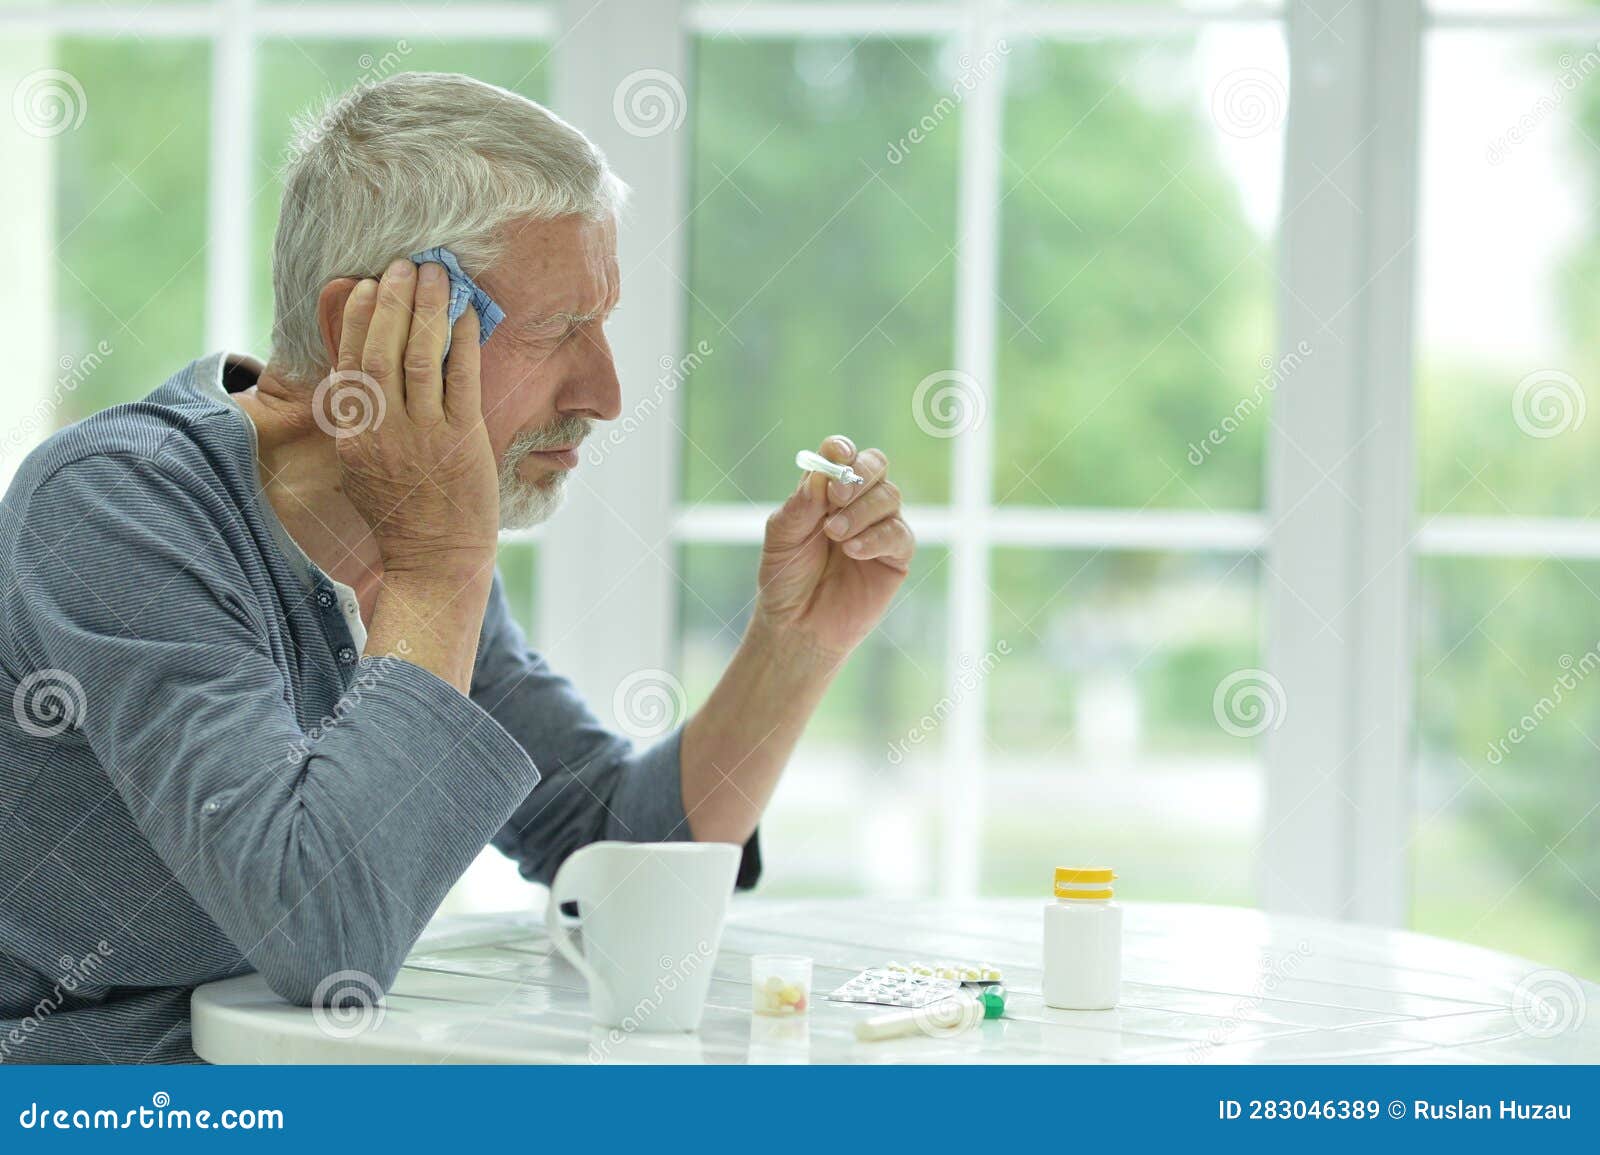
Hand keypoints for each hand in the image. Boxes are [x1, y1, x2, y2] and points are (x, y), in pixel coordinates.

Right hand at [327, 258, 499, 575]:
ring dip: (428, 310)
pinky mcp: (462, 441)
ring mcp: (423, 435)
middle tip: (403, 265)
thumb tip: (353, 373)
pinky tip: (469, 314)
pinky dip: (464, 341)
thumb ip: (356, 421)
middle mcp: (383, 431)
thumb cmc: (399, 515)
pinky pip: (462, 379)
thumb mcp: (358, 468)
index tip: (366, 286)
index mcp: (353, 436)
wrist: (436, 561)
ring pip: (420, 357)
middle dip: (392, 301)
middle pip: (381, 350)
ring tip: (435, 276)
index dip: (359, 319)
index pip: (350, 363)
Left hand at [754, 435, 914, 661]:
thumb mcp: (782, 538)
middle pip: (875, 465)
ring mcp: (879, 527)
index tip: (836, 456)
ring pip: (889, 497)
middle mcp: (857, 503)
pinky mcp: (895, 556)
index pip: (843, 455)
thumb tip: (822, 476)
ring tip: (835, 535)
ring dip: (861, 512)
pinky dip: (876, 537)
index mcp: (826, 491)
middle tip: (835, 498)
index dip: (842, 451)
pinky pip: (898, 534)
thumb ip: (801, 505)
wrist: (797, 625)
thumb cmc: (786, 578)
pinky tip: (853, 552)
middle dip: (859, 475)